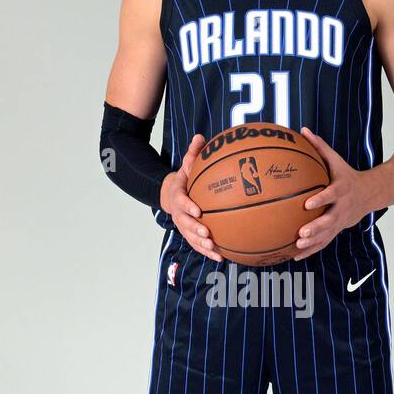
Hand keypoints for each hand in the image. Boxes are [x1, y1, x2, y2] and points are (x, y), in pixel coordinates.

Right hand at [160, 134, 222, 261]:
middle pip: (184, 224)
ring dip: (201, 245)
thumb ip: (193, 154)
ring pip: (190, 238)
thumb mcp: (186, 165)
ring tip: (213, 249)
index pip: (181, 202)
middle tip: (207, 233)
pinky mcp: (190, 235)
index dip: (188, 207)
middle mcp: (179, 214)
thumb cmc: (185, 179)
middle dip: (195, 229)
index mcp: (178, 196)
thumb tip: (200, 136)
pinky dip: (208, 252)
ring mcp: (183, 226)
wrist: (172, 195)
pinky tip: (222, 257)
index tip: (198, 210)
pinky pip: (198, 245)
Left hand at [294, 127, 372, 258]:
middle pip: (330, 220)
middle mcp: (342, 208)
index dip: (321, 200)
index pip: (331, 195)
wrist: (371, 194)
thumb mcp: (336, 160)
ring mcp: (341, 221)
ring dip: (313, 243)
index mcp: (341, 190)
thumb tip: (303, 130)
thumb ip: (320, 147)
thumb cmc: (348, 175)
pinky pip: (324, 242)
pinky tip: (296, 256)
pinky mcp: (338, 230)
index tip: (307, 204)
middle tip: (302, 233)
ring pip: (327, 235)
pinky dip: (311, 250)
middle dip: (316, 228)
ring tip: (298, 247)